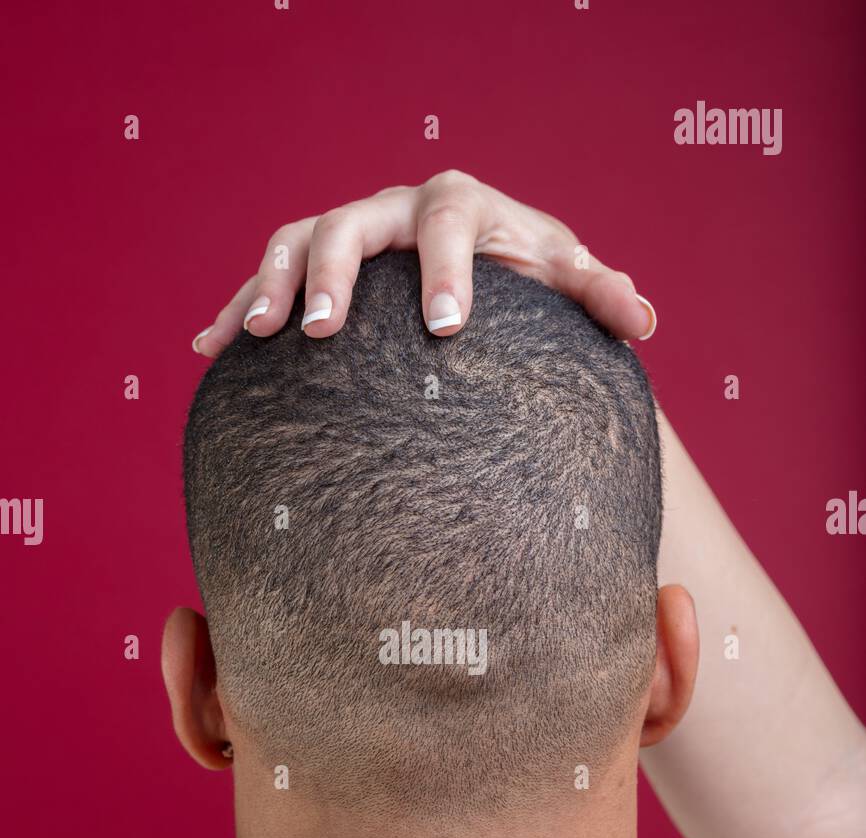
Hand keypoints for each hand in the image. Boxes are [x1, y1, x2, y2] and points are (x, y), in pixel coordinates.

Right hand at [191, 170, 655, 355]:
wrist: (488, 269)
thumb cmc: (530, 279)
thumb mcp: (568, 282)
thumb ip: (601, 296)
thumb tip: (645, 324)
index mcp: (459, 206)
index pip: (449, 221)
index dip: (445, 268)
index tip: (446, 327)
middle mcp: (395, 211)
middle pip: (352, 222)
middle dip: (336, 272)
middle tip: (328, 329)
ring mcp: (348, 236)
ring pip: (297, 241)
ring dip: (274, 285)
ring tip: (260, 336)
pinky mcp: (316, 267)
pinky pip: (267, 279)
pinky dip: (238, 308)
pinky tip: (208, 347)